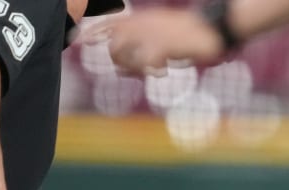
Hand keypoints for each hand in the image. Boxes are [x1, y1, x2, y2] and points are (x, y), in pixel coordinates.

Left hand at [84, 9, 224, 74]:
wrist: (211, 30)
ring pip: (125, 53)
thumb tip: (121, 70)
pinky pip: (143, 63)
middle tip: (133, 68)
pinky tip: (163, 71)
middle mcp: (142, 24)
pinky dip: (151, 70)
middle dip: (119, 58)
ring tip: (151, 69)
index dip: (92, 33)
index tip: (77, 42)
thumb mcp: (161, 39)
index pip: (109, 24)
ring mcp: (151, 34)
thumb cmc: (189, 37)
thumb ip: (140, 50)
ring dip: (133, 66)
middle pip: (114, 43)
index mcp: (142, 19)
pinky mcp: (161, 45)